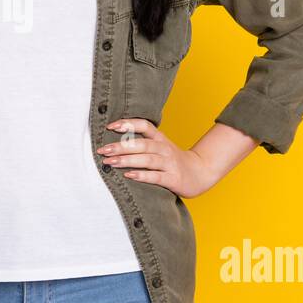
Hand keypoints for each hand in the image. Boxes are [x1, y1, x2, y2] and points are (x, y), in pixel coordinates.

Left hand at [96, 118, 221, 198]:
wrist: (200, 173)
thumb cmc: (172, 160)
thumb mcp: (160, 147)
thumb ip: (142, 143)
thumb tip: (112, 142)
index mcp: (160, 138)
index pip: (145, 125)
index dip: (128, 124)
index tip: (110, 126)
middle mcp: (164, 149)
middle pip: (141, 144)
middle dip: (120, 147)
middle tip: (103, 150)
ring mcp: (169, 163)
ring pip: (147, 159)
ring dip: (127, 160)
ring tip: (110, 162)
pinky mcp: (173, 178)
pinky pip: (156, 176)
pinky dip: (142, 175)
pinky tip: (128, 175)